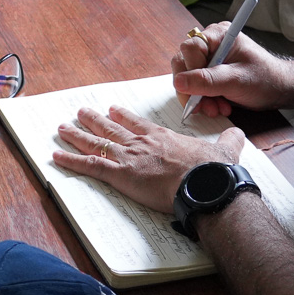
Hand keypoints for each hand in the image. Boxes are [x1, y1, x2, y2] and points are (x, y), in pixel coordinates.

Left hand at [53, 104, 244, 213]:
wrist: (205, 185)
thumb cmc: (213, 171)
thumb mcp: (225, 150)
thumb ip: (229, 139)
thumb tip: (238, 132)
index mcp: (162, 137)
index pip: (137, 123)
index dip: (123, 116)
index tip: (112, 109)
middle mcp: (141, 143)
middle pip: (111, 128)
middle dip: (94, 120)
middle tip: (80, 112)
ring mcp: (128, 158)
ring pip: (96, 143)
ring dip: (76, 135)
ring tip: (62, 128)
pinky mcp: (120, 175)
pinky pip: (89, 166)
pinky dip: (70, 161)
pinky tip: (55, 157)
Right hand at [171, 21, 293, 117]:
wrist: (279, 90)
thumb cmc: (265, 79)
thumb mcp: (236, 80)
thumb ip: (207, 81)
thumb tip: (179, 82)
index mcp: (219, 35)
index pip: (190, 48)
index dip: (191, 69)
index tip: (199, 89)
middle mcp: (211, 44)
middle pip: (184, 63)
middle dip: (194, 88)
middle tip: (205, 106)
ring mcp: (209, 58)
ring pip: (187, 77)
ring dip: (199, 97)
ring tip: (217, 109)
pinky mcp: (209, 72)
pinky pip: (195, 85)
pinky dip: (203, 99)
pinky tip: (218, 106)